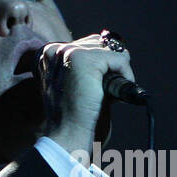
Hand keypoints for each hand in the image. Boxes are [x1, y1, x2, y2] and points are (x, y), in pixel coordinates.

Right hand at [39, 33, 134, 155]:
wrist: (67, 133)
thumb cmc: (73, 115)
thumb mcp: (73, 85)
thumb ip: (84, 68)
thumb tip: (117, 53)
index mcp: (50, 54)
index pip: (89, 44)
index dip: (102, 65)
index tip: (98, 87)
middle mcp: (57, 49)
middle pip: (101, 44)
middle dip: (111, 66)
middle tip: (106, 91)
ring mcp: (70, 52)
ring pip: (112, 51)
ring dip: (119, 72)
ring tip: (110, 94)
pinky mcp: (86, 60)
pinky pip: (120, 58)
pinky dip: (126, 76)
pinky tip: (116, 95)